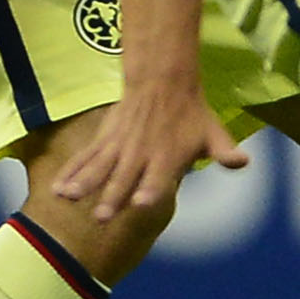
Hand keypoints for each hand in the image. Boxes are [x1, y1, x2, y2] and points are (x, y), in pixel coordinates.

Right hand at [48, 88, 245, 219]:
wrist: (163, 81)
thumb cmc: (192, 114)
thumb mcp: (213, 132)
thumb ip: (224, 150)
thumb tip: (242, 162)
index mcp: (169, 156)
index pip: (160, 176)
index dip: (151, 189)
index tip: (141, 203)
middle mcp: (142, 153)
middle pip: (125, 177)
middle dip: (113, 196)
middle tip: (101, 217)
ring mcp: (120, 146)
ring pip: (99, 167)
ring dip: (83, 183)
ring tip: (69, 198)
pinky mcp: (104, 140)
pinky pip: (85, 157)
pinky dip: (70, 171)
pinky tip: (57, 188)